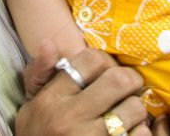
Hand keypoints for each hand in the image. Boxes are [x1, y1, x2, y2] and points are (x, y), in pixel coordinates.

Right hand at [16, 44, 150, 135]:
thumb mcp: (29, 107)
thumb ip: (39, 75)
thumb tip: (50, 42)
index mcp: (51, 100)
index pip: (90, 60)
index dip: (105, 60)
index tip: (106, 70)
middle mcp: (70, 118)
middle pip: (118, 80)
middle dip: (131, 79)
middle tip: (130, 85)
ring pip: (134, 108)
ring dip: (136, 108)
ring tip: (128, 112)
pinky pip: (139, 135)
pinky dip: (140, 131)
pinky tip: (129, 132)